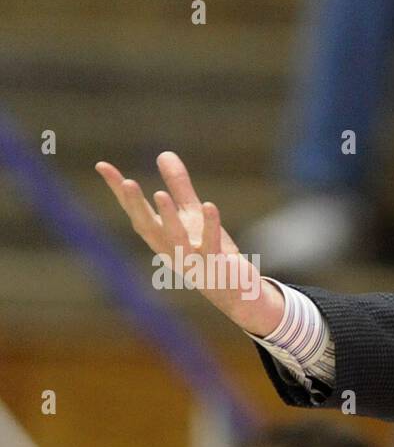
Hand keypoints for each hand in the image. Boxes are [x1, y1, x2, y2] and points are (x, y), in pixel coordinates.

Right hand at [95, 152, 284, 335]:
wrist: (238, 293)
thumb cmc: (211, 254)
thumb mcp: (192, 216)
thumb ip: (179, 187)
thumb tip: (163, 153)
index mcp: (161, 238)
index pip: (136, 211)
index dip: (119, 191)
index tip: (102, 165)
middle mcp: (171, 250)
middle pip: (148, 227)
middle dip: (136, 206)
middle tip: (127, 182)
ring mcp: (192, 261)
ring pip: (176, 240)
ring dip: (168, 218)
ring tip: (159, 194)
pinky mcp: (216, 266)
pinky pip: (211, 245)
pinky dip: (210, 227)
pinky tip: (208, 205)